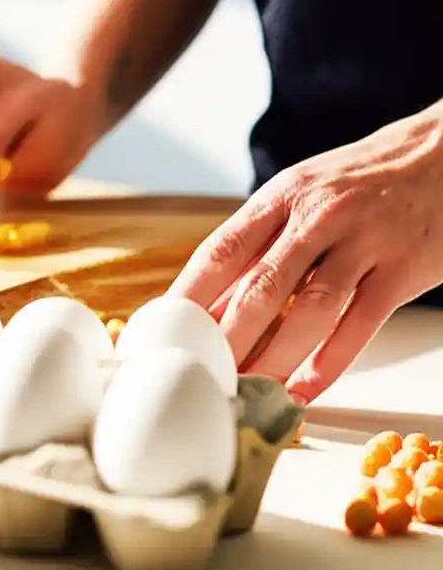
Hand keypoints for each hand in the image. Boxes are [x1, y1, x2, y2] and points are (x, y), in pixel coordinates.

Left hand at [168, 101, 442, 404]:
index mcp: (283, 196)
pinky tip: (304, 388)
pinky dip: (329, 364)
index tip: (165, 331)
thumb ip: (263, 240)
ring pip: (309, 311)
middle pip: (260, 288)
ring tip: (249, 389)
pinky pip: (360, 326)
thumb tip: (211, 300)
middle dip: (227, 339)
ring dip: (275, 358)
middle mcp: (319, 217)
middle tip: (204, 374)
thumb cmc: (363, 180)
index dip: (190, 295)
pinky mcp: (404, 270)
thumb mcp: (304, 191)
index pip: (222, 250)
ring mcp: (364, 243)